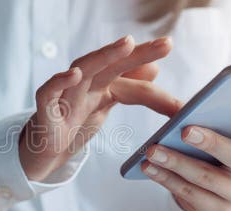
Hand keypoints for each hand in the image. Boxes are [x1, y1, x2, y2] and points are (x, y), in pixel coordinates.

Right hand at [19, 36, 182, 180]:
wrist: (44, 147)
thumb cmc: (73, 120)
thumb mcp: (105, 105)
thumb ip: (128, 89)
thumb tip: (154, 68)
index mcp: (103, 86)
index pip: (134, 85)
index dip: (159, 92)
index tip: (186, 100)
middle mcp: (85, 84)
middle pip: (113, 66)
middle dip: (139, 54)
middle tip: (167, 44)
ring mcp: (65, 94)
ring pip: (84, 69)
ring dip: (104, 56)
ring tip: (127, 45)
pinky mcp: (45, 109)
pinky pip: (49, 92)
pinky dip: (59, 82)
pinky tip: (74, 75)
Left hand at [141, 110, 230, 210]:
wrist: (207, 182)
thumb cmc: (216, 142)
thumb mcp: (221, 128)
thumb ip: (216, 116)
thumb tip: (189, 108)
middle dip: (212, 144)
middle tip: (186, 131)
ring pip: (209, 179)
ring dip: (177, 163)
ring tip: (153, 150)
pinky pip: (191, 195)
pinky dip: (166, 179)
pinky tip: (148, 167)